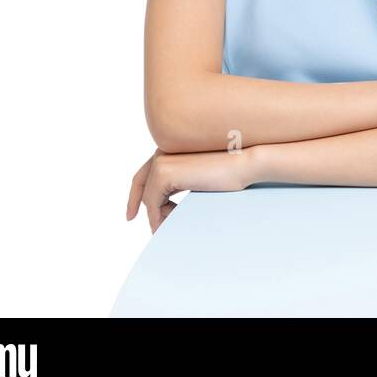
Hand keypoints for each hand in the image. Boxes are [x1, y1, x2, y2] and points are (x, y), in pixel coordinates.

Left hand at [125, 146, 257, 233]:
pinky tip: (169, 225)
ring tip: (171, 227)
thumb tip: (166, 207)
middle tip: (157, 228)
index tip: (131, 216)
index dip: (135, 197)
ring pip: (147, 197)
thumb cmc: (230, 172)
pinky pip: (152, 204)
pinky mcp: (164, 173)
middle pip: (142, 187)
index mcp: (171, 148)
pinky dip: (157, 217)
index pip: (144, 175)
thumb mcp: (198, 178)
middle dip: (150, 210)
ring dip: (158, 215)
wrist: (244, 164)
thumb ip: (180, 183)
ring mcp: (161, 161)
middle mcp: (162, 150)